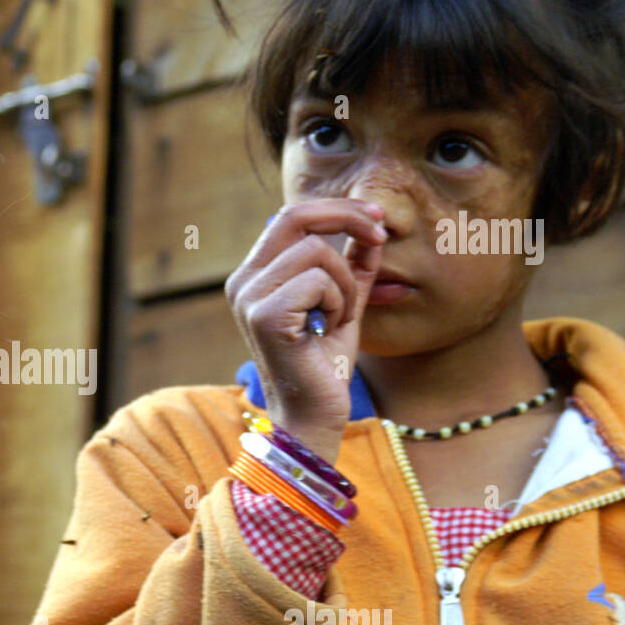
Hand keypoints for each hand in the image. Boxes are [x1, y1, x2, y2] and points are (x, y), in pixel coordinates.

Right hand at [225, 199, 385, 463]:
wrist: (314, 415)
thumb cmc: (325, 364)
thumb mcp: (345, 302)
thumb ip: (353, 265)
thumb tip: (373, 226)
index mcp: (255, 276)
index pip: (291, 217)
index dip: (338, 209)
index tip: (377, 218)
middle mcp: (243, 282)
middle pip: (296, 217)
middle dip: (346, 218)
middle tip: (380, 233)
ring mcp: (249, 298)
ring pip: (317, 252)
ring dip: (345, 283)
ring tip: (339, 318)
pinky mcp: (265, 316)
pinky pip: (320, 281)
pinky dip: (338, 304)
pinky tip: (329, 330)